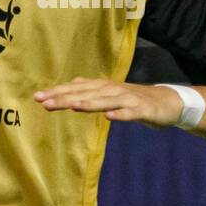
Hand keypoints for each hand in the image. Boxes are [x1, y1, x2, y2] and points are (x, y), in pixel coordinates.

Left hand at [34, 77, 183, 128]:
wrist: (168, 102)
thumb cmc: (135, 100)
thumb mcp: (111, 94)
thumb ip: (92, 91)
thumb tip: (72, 87)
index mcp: (103, 87)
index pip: (76, 88)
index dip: (57, 92)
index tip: (37, 97)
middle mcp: (113, 90)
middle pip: (86, 93)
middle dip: (65, 97)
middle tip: (44, 102)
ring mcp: (128, 99)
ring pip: (105, 101)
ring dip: (88, 103)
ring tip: (71, 106)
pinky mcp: (142, 109)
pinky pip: (129, 113)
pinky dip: (120, 115)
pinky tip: (109, 118)